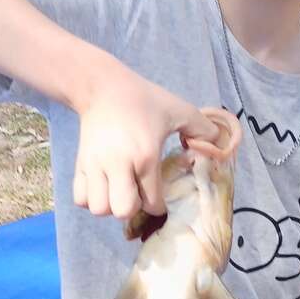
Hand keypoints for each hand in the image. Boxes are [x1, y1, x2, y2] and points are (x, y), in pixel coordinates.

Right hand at [73, 68, 218, 219]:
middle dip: (132, 209)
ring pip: (98, 208)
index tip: (160, 199)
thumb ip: (202, 128)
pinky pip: (80, 198)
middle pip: (121, 211)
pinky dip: (90, 199)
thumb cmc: (144, 100)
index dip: (159, 206)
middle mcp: (118, 164)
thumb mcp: (179, 109)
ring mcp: (95, 166)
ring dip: (110, 206)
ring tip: (119, 192)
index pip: (151, 201)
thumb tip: (219, 145)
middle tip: (137, 195)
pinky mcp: (80, 164)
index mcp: (145, 155)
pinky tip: (103, 187)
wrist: (103, 87)